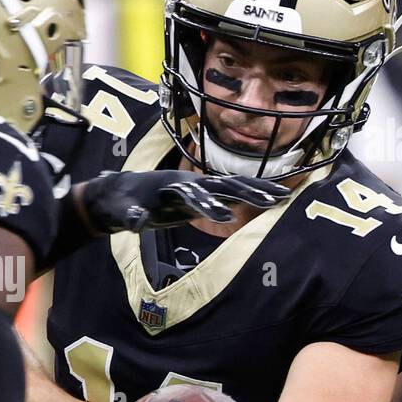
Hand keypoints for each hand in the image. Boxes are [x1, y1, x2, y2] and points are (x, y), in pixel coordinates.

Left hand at [80, 168, 289, 231]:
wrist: (119, 192)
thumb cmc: (118, 203)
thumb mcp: (121, 212)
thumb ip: (130, 215)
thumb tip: (134, 219)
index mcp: (170, 186)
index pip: (194, 194)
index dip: (209, 204)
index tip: (226, 216)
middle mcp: (189, 182)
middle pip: (221, 185)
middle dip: (246, 193)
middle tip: (272, 200)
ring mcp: (197, 186)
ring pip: (232, 185)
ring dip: (256, 191)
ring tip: (283, 197)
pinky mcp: (203, 193)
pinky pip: (232, 192)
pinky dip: (252, 194)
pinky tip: (274, 199)